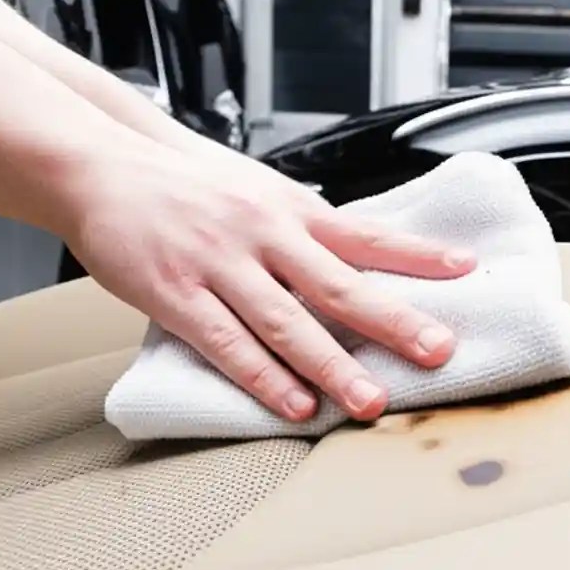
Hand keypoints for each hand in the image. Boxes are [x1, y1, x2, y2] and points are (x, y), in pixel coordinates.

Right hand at [63, 145, 475, 421]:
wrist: (103, 164)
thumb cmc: (190, 184)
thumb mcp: (262, 191)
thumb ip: (310, 230)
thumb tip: (368, 261)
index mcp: (292, 209)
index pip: (369, 235)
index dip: (419, 255)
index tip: (466, 271)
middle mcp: (264, 234)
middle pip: (339, 285)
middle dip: (393, 322)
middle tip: (436, 352)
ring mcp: (219, 265)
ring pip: (286, 322)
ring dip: (332, 365)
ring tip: (370, 400)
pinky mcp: (175, 294)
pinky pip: (226, 343)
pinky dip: (263, 377)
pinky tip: (295, 404)